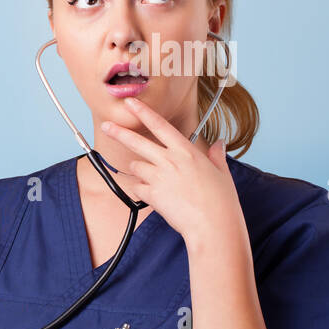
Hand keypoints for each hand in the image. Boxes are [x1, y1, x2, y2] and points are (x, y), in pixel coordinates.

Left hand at [99, 96, 245, 249]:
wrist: (213, 224)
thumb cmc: (221, 201)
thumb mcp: (222, 173)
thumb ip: (216, 156)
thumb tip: (219, 144)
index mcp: (186, 152)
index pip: (161, 125)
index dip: (143, 112)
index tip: (131, 103)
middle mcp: (170, 161)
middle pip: (137, 142)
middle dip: (119, 132)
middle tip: (106, 126)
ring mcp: (158, 177)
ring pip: (136, 166)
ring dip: (140, 171)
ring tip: (157, 182)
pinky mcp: (151, 194)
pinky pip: (137, 188)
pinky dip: (141, 191)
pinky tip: (155, 196)